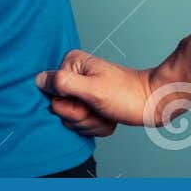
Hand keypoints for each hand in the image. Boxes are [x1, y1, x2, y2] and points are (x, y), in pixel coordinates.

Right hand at [35, 49, 188, 136]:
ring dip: (91, 122)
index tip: (88, 102)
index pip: (52, 96)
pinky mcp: (89, 104)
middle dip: (82, 116)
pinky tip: (108, 117)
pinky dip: (97, 126)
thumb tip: (38, 80)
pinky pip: (83, 125)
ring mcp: (81, 91)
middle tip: (99, 108)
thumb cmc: (127, 94)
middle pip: (61, 110)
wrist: (152, 102)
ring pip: (72, 121)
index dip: (70, 106)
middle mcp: (73, 75)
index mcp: (71, 64)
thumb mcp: (93, 89)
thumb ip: (63, 83)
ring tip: (106, 111)